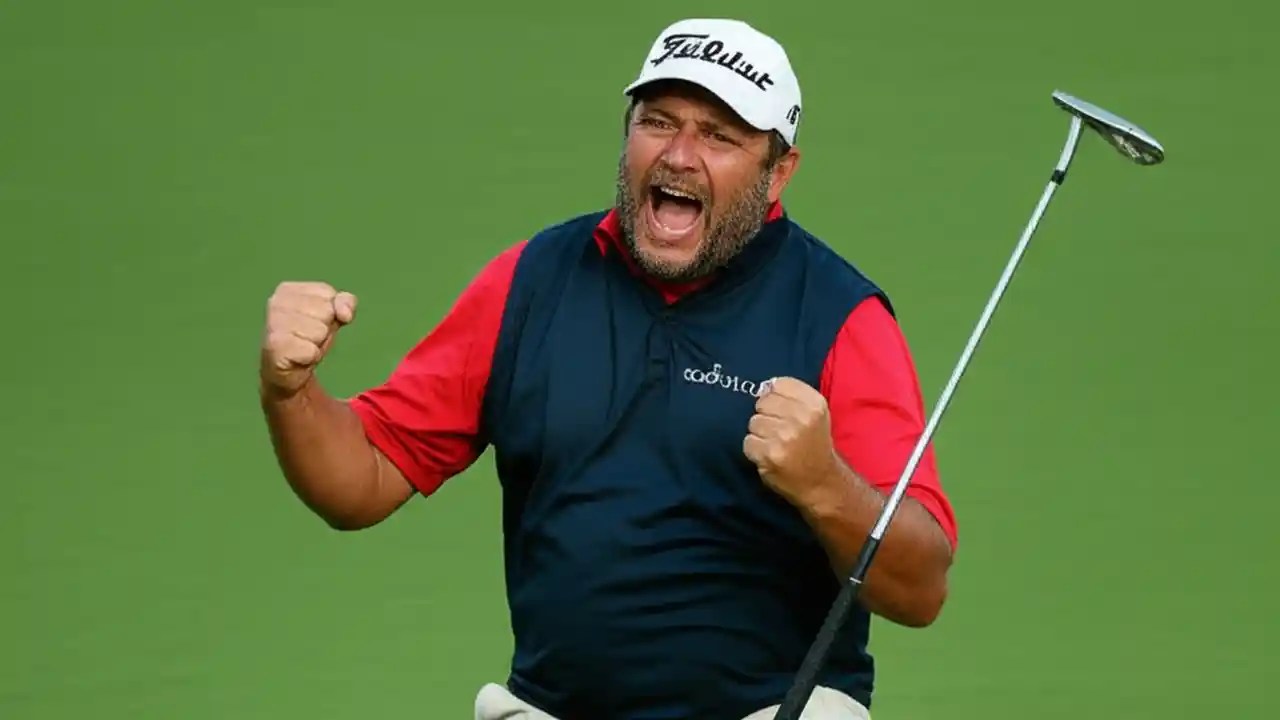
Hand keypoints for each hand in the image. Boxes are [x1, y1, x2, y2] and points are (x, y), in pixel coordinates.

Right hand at [260, 282, 356, 397]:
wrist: (288, 371)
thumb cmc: (308, 337)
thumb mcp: (332, 314)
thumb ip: (345, 302)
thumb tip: (345, 313)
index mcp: (288, 290)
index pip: (328, 294)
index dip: (331, 312)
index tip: (315, 322)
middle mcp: (276, 302)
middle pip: (326, 311)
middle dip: (324, 328)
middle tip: (308, 338)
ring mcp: (273, 324)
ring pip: (320, 331)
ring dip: (317, 344)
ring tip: (303, 346)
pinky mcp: (275, 346)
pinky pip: (311, 351)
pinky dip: (310, 357)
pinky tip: (298, 357)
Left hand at [742, 377, 840, 508]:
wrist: (822, 483)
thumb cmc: (815, 445)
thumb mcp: (815, 414)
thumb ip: (792, 397)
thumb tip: (764, 387)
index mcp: (814, 404)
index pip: (778, 384)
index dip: (776, 398)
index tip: (784, 413)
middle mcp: (801, 418)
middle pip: (762, 403)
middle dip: (767, 417)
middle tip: (780, 433)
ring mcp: (784, 437)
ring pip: (754, 423)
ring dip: (761, 435)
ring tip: (776, 445)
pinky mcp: (770, 455)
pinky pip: (748, 442)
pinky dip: (755, 450)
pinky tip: (769, 456)